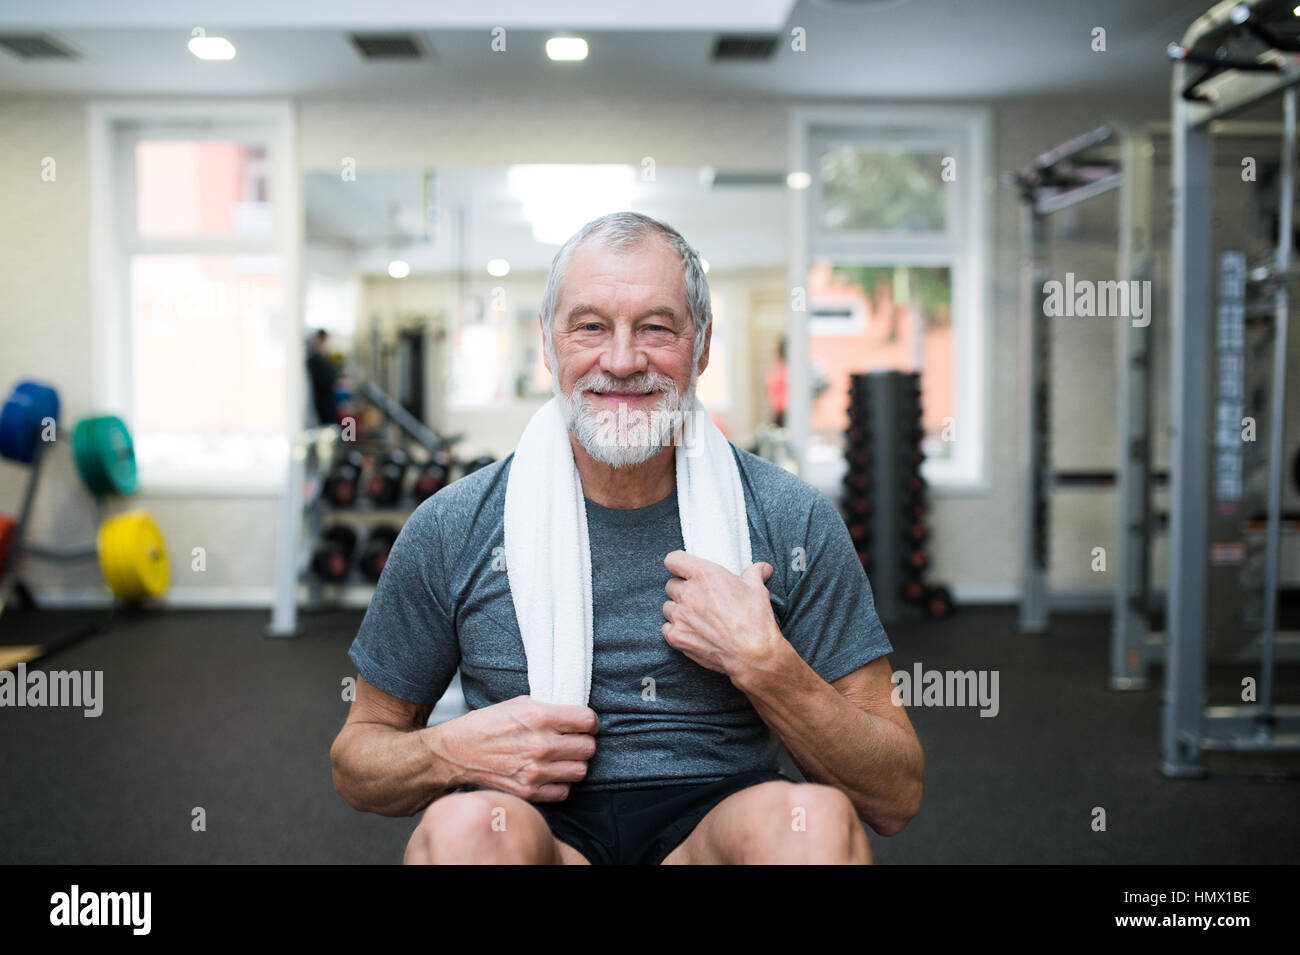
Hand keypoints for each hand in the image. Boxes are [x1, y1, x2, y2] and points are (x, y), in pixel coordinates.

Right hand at [428, 696, 598, 801]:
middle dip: (583, 743)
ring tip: (561, 759)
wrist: (454, 753)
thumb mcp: (517, 704)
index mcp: (539, 717)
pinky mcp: (528, 792)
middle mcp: (541, 745)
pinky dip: (560, 784)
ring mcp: (535, 771)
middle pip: (589, 748)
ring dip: (574, 764)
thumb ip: (547, 708)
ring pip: (580, 771)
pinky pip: (564, 792)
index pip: (588, 720)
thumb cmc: (484, 725)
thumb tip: (572, 714)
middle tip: (573, 742)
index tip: (584, 725)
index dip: (589, 722)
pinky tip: (548, 774)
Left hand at [661, 551, 781, 682]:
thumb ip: (754, 574)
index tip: (683, 570)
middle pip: (671, 585)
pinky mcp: (677, 637)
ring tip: (696, 617)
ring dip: (678, 610)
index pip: (673, 560)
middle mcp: (688, 593)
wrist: (753, 654)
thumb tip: (762, 568)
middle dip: (682, 590)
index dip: (678, 565)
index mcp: (704, 575)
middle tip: (699, 598)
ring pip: (668, 607)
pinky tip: (692, 632)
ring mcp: (680, 616)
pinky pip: (667, 628)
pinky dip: (676, 629)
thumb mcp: (757, 589)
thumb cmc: (755, 620)